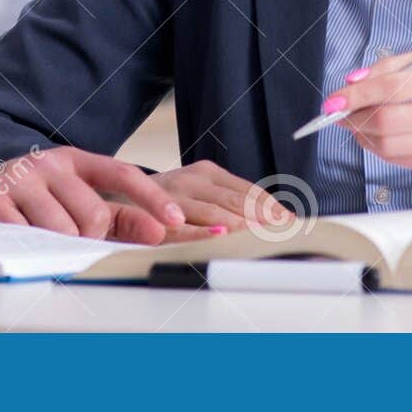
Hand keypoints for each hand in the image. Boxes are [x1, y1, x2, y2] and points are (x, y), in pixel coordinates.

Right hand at [0, 146, 184, 243]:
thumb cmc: (24, 202)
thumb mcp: (69, 200)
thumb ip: (114, 214)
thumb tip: (160, 228)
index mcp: (72, 160)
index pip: (121, 174)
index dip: (150, 198)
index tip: (176, 220)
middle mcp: (48, 163)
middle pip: (94, 216)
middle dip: (86, 239)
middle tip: (60, 236)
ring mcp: (20, 180)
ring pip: (64, 232)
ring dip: (55, 246)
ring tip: (32, 234)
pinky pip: (29, 238)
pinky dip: (27, 247)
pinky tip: (13, 236)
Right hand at [142, 160, 297, 241]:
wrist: (118, 197)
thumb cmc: (166, 202)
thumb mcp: (199, 193)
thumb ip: (228, 202)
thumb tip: (272, 220)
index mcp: (207, 173)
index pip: (248, 191)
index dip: (272, 208)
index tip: (293, 223)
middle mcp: (192, 179)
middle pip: (237, 201)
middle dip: (264, 219)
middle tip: (286, 235)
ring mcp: (174, 195)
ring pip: (215, 212)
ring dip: (242, 227)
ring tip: (265, 238)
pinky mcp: (155, 214)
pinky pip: (184, 227)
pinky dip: (204, 233)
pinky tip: (221, 237)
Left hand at [324, 46, 411, 178]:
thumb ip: (395, 65)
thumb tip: (354, 81)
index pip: (392, 88)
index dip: (356, 95)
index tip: (333, 98)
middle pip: (387, 122)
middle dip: (353, 117)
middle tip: (338, 111)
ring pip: (389, 146)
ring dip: (361, 135)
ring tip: (354, 122)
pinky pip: (401, 160)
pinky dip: (379, 148)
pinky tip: (374, 135)